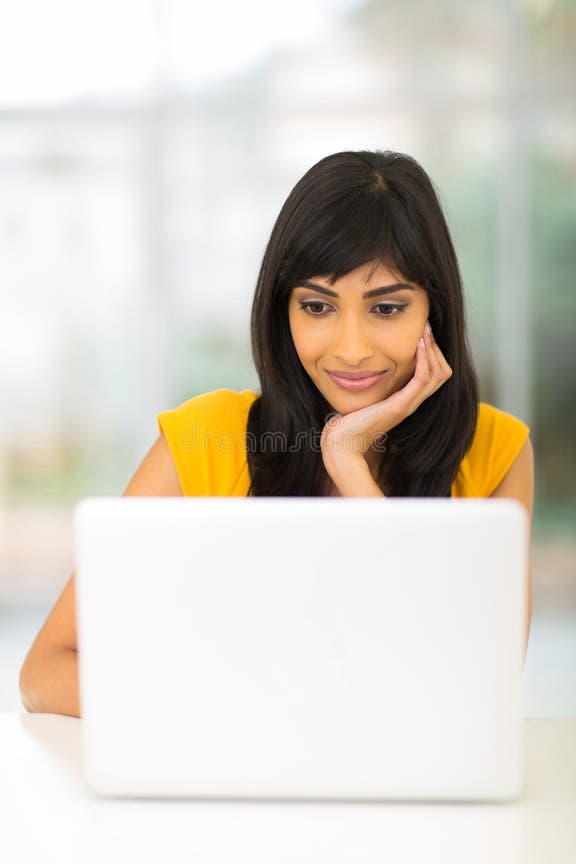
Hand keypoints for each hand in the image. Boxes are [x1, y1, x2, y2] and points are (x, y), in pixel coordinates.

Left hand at [320, 320, 452, 470]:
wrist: (342, 445)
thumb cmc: (348, 422)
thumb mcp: (365, 397)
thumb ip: (371, 384)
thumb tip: (365, 367)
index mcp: (406, 400)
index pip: (434, 374)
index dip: (434, 353)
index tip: (423, 332)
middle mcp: (411, 402)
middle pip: (442, 372)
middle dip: (437, 347)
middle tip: (427, 326)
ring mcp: (408, 405)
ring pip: (438, 374)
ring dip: (433, 349)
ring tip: (425, 331)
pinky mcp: (399, 406)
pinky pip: (422, 380)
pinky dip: (424, 360)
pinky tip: (418, 345)